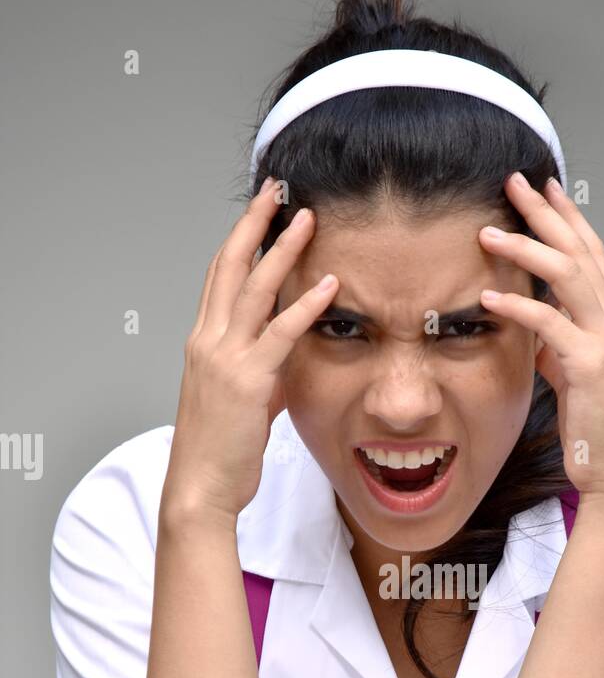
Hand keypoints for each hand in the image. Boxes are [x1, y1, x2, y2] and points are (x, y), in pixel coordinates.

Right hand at [163, 180, 338, 524]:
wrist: (200, 488)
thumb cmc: (220, 452)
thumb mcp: (245, 404)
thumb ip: (264, 377)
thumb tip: (285, 367)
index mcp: (203, 343)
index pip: (220, 276)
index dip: (241, 239)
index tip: (261, 210)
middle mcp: (208, 341)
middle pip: (230, 266)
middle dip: (254, 223)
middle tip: (277, 189)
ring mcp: (225, 358)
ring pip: (253, 288)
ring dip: (283, 249)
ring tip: (308, 218)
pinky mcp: (248, 381)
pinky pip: (280, 333)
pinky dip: (306, 305)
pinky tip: (330, 284)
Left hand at [478, 172, 603, 510]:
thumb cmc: (594, 428)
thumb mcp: (572, 377)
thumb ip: (556, 346)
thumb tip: (534, 328)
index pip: (590, 254)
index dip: (568, 217)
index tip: (543, 188)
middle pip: (580, 251)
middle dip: (546, 213)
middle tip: (514, 182)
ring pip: (569, 276)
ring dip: (526, 249)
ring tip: (489, 233)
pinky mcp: (589, 367)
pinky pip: (550, 325)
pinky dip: (519, 306)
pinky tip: (489, 296)